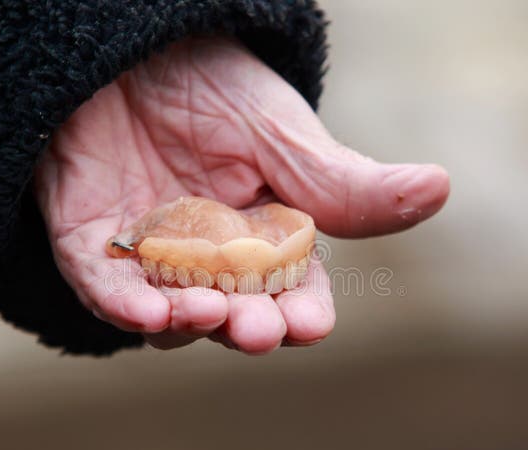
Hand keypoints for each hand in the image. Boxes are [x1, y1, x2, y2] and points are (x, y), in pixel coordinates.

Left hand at [34, 37, 448, 353]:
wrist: (129, 42)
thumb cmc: (214, 85)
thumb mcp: (285, 133)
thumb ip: (345, 181)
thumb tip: (439, 187)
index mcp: (264, 238)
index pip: (290, 290)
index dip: (302, 311)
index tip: (312, 324)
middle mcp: (207, 258)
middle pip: (232, 310)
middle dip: (248, 325)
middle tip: (260, 329)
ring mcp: (148, 254)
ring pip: (170, 312)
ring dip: (189, 324)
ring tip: (210, 313)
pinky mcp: (89, 240)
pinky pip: (101, 285)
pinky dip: (121, 305)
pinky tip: (145, 315)